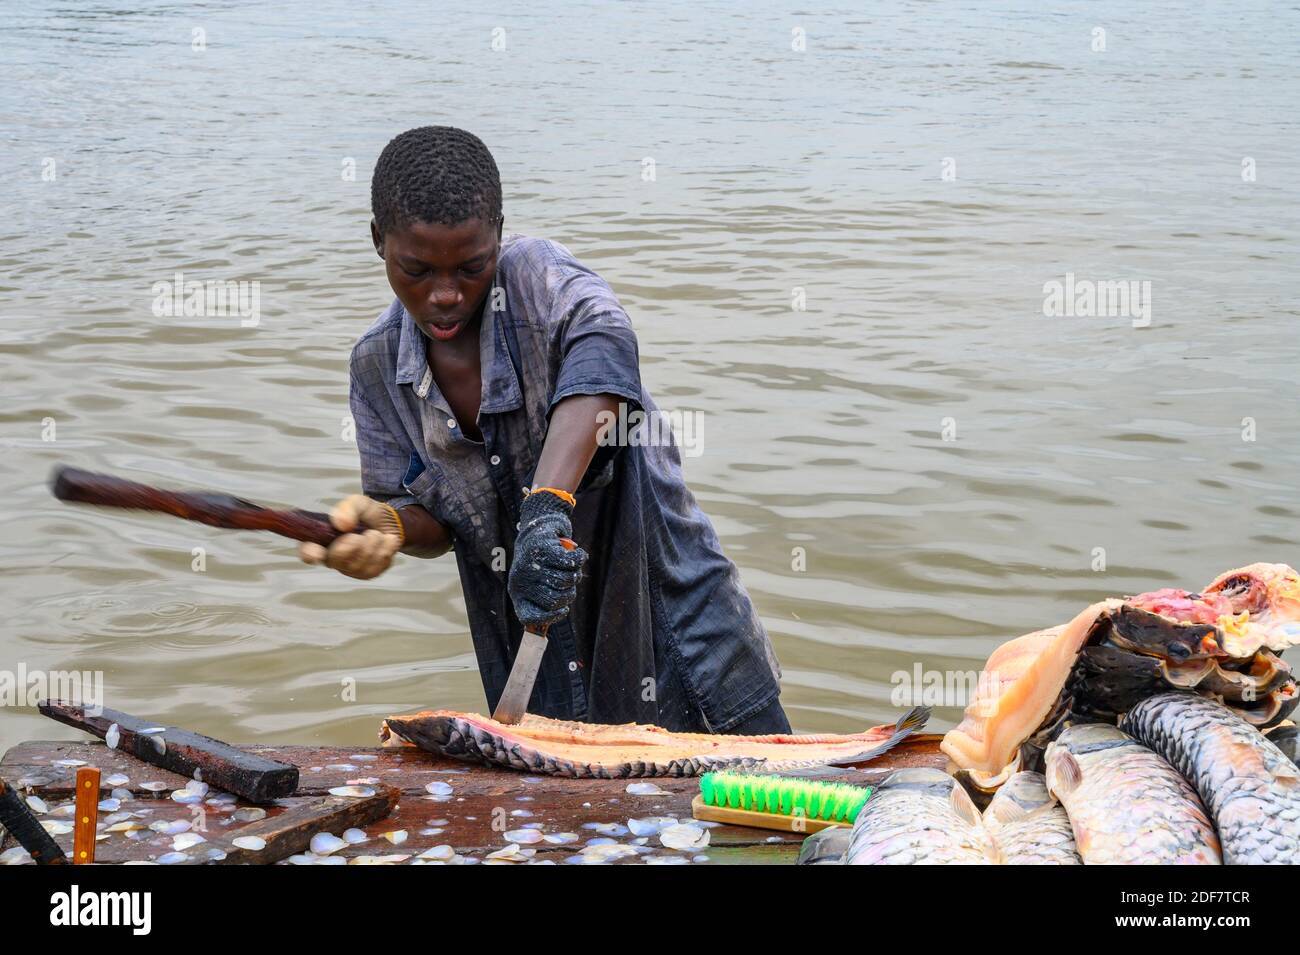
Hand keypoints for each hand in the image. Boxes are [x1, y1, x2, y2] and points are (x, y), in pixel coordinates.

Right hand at [298, 494, 403, 579]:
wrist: (391, 522)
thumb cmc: (367, 514)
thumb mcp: (357, 503)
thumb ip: (347, 509)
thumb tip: (342, 524)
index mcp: (322, 539)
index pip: (308, 552)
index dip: (309, 554)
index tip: (317, 552)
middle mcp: (333, 558)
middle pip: (336, 560)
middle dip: (353, 544)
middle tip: (363, 534)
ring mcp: (350, 568)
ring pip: (359, 565)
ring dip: (373, 544)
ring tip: (375, 533)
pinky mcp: (367, 574)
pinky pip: (376, 567)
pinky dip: (385, 550)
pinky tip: (385, 541)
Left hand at [508, 488, 586, 627]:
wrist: (537, 524)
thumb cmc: (541, 560)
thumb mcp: (537, 581)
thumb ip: (547, 597)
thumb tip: (559, 611)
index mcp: (518, 593)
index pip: (529, 616)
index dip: (549, 618)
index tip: (563, 610)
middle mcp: (521, 580)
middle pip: (555, 600)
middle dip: (569, 593)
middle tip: (571, 582)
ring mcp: (531, 565)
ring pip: (565, 581)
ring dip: (575, 574)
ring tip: (572, 567)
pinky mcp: (544, 549)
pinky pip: (570, 563)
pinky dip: (579, 559)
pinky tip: (579, 555)